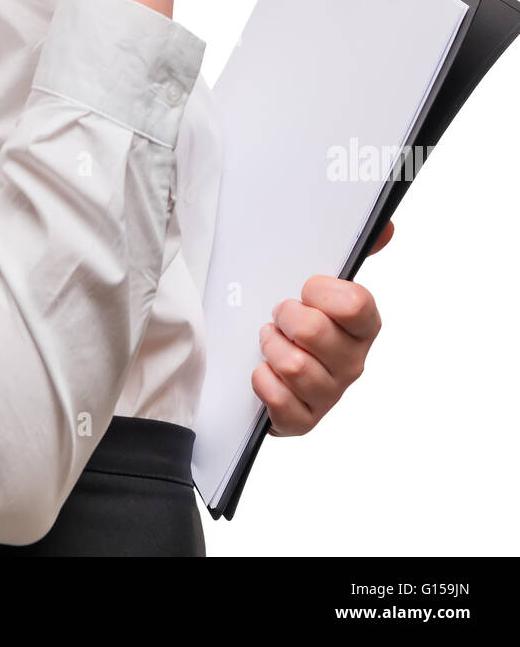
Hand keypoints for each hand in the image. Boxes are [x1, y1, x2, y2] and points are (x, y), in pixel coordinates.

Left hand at [253, 220, 393, 436]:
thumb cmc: (299, 318)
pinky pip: (279, 400)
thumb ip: (350, 251)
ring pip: (294, 365)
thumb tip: (385, 227)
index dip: (321, 292)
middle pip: (315, 332)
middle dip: (286, 317)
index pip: (355, 304)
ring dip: (271, 347)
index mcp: (363, 326)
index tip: (306, 288)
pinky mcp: (303, 420)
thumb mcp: (321, 284)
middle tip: (280, 315)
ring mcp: (329, 394)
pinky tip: (263, 372)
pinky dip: (263, 382)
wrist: (269, 361)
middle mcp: (352, 361)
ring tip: (270, 341)